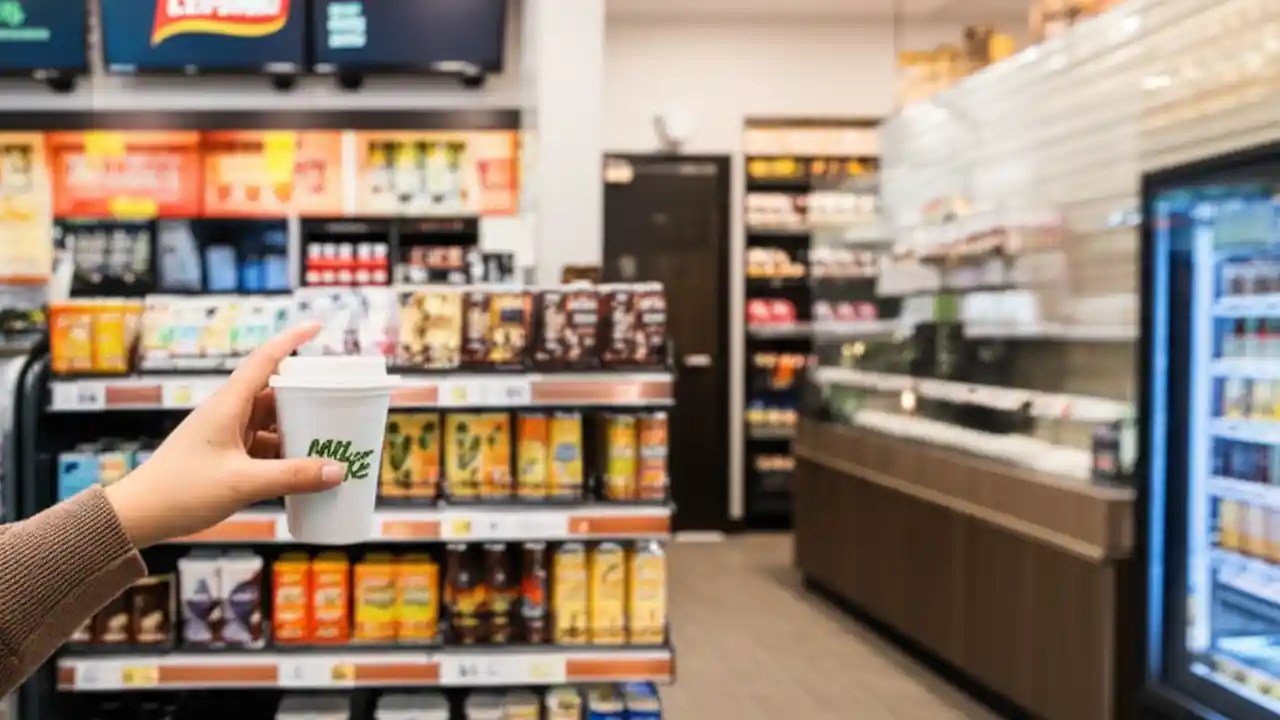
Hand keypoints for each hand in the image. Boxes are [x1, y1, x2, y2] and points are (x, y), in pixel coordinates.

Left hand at [104, 323, 344, 547]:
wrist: (139, 516)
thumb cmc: (180, 491)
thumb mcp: (243, 483)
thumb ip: (292, 476)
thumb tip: (337, 471)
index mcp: (227, 405)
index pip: (264, 360)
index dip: (291, 340)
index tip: (318, 327)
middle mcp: (227, 413)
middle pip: (275, 394)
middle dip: (308, 398)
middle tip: (340, 403)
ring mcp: (226, 434)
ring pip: (272, 423)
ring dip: (298, 431)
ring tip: (329, 442)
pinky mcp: (225, 456)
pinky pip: (264, 447)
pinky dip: (285, 455)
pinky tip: (303, 470)